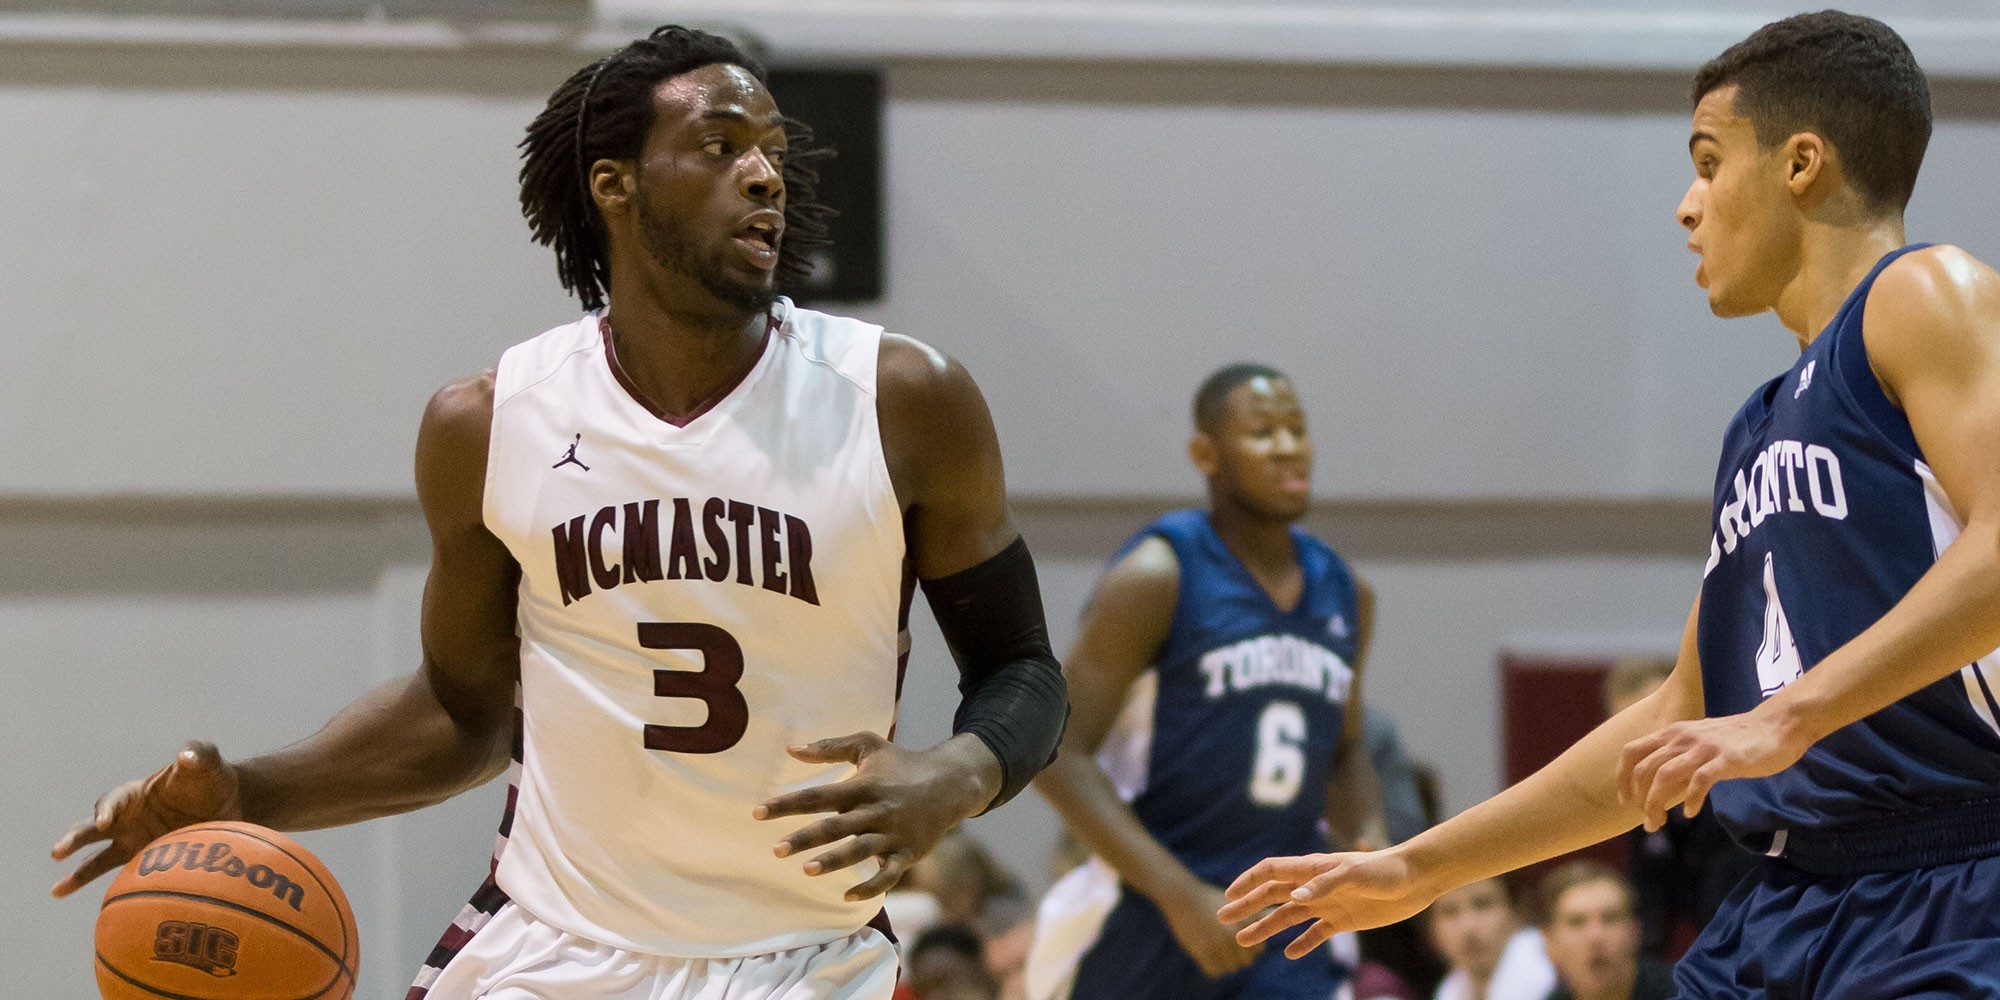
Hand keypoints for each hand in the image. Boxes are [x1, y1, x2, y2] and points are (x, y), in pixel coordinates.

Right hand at [50, 742, 242, 897]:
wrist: (229, 804)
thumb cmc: (211, 778)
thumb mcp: (205, 762)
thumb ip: (197, 754)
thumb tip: (186, 756)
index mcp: (136, 794)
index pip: (113, 800)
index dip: (106, 810)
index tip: (104, 822)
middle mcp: (127, 819)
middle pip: (92, 829)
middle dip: (75, 839)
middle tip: (58, 852)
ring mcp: (134, 841)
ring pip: (99, 858)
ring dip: (78, 874)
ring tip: (57, 891)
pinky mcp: (146, 862)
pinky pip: (123, 877)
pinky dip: (112, 891)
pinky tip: (103, 908)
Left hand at [754, 731, 998, 900]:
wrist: (951, 783)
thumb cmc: (902, 763)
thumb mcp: (869, 746)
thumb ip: (830, 747)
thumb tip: (792, 749)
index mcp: (864, 785)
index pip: (819, 796)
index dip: (788, 804)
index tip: (758, 812)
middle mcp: (877, 811)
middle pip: (836, 827)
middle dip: (805, 838)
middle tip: (776, 849)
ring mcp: (893, 835)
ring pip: (859, 851)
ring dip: (833, 862)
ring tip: (806, 870)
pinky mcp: (908, 854)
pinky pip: (888, 875)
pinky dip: (870, 887)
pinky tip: (847, 897)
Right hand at [1156, 878, 1260, 977]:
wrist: (1182, 896)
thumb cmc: (1210, 899)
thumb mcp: (1235, 902)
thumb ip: (1253, 913)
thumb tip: (1268, 917)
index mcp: (1244, 922)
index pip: (1258, 949)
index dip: (1253, 950)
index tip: (1243, 946)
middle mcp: (1233, 934)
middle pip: (1246, 961)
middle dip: (1240, 958)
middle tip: (1229, 952)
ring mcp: (1217, 943)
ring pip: (1231, 967)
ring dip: (1226, 964)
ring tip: (1217, 954)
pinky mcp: (1201, 950)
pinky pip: (1214, 971)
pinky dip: (1213, 968)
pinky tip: (1207, 958)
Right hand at [1218, 849, 1433, 959]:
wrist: (1417, 879)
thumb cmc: (1386, 869)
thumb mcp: (1355, 874)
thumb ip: (1324, 884)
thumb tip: (1294, 899)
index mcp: (1312, 868)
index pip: (1271, 872)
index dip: (1248, 882)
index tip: (1229, 896)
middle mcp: (1314, 885)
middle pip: (1272, 895)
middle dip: (1247, 906)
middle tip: (1223, 919)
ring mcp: (1327, 903)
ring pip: (1288, 917)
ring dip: (1266, 927)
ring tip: (1244, 940)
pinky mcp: (1343, 920)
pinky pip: (1316, 934)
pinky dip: (1302, 944)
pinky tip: (1289, 954)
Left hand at [1617, 709, 1808, 830]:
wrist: (1777, 726)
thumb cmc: (1736, 740)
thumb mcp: (1699, 745)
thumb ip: (1678, 762)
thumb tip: (1659, 792)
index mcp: (1672, 733)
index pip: (1632, 752)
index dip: (1622, 778)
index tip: (1625, 801)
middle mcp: (1682, 737)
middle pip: (1645, 769)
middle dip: (1640, 799)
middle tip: (1648, 821)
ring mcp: (1704, 747)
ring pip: (1665, 775)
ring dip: (1656, 803)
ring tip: (1659, 822)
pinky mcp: (1726, 758)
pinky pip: (1699, 780)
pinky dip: (1690, 799)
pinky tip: (1690, 813)